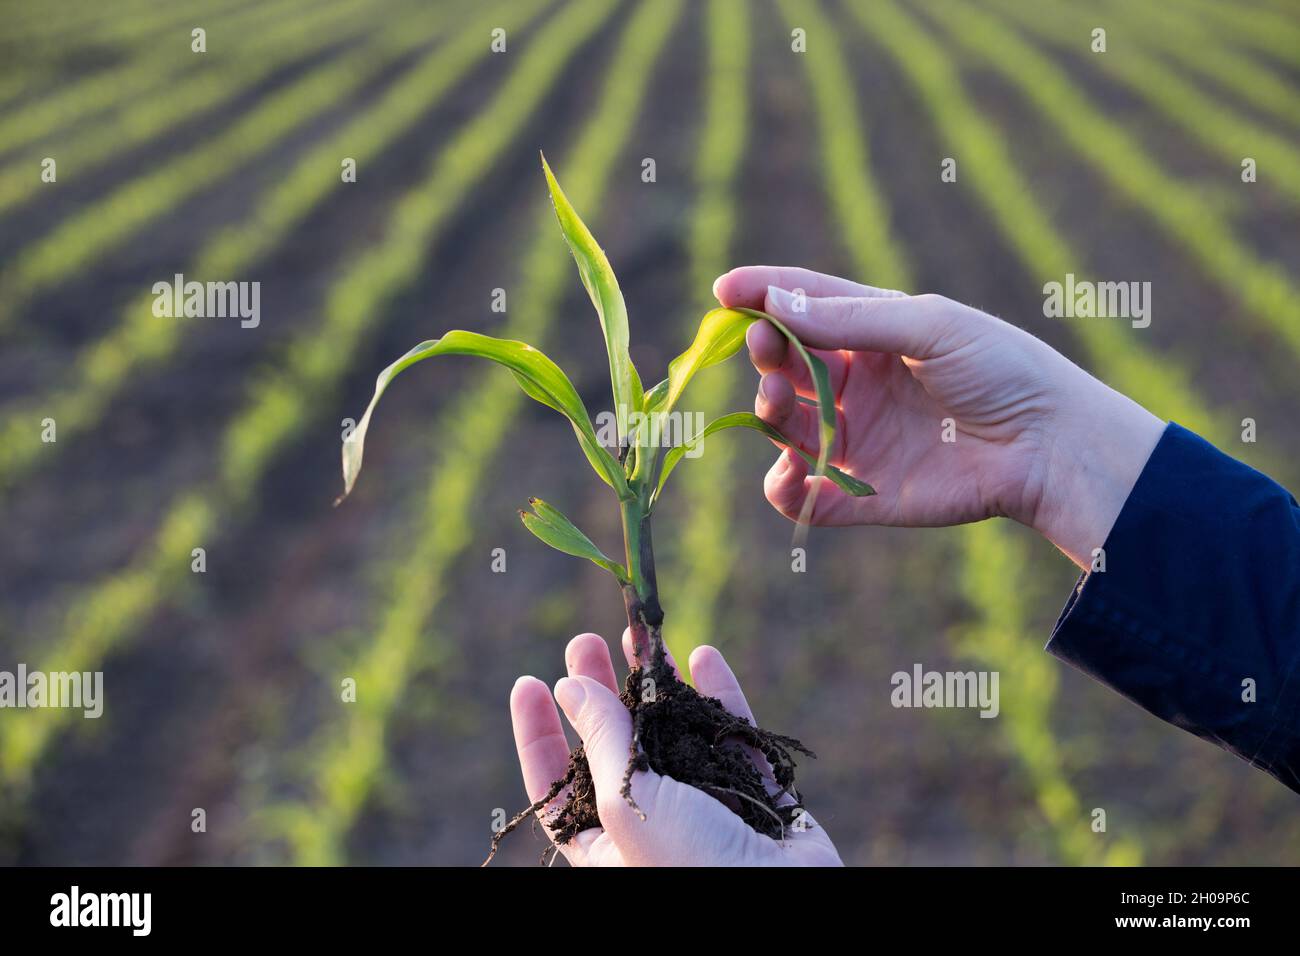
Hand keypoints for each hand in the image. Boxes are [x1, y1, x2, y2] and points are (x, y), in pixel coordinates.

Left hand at [509, 631, 841, 865]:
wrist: (785, 901)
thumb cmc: (691, 866)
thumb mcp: (626, 798)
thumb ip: (601, 738)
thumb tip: (569, 685)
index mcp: (606, 844)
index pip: (557, 782)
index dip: (539, 732)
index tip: (529, 681)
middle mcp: (652, 824)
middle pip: (614, 745)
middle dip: (598, 692)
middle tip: (586, 642)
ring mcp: (706, 807)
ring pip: (674, 731)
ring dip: (656, 682)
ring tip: (640, 634)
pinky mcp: (756, 793)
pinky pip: (732, 734)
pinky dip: (719, 695)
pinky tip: (704, 657)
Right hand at [713, 266, 1165, 569]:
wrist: (1050, 447)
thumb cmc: (1002, 369)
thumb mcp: (930, 327)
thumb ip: (851, 318)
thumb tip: (776, 305)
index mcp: (875, 331)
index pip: (805, 305)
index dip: (762, 294)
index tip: (723, 291)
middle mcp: (858, 383)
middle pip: (786, 364)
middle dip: (764, 352)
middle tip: (764, 347)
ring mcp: (857, 438)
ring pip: (785, 426)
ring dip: (769, 412)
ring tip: (779, 402)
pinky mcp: (862, 493)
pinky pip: (802, 495)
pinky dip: (784, 488)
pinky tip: (792, 474)